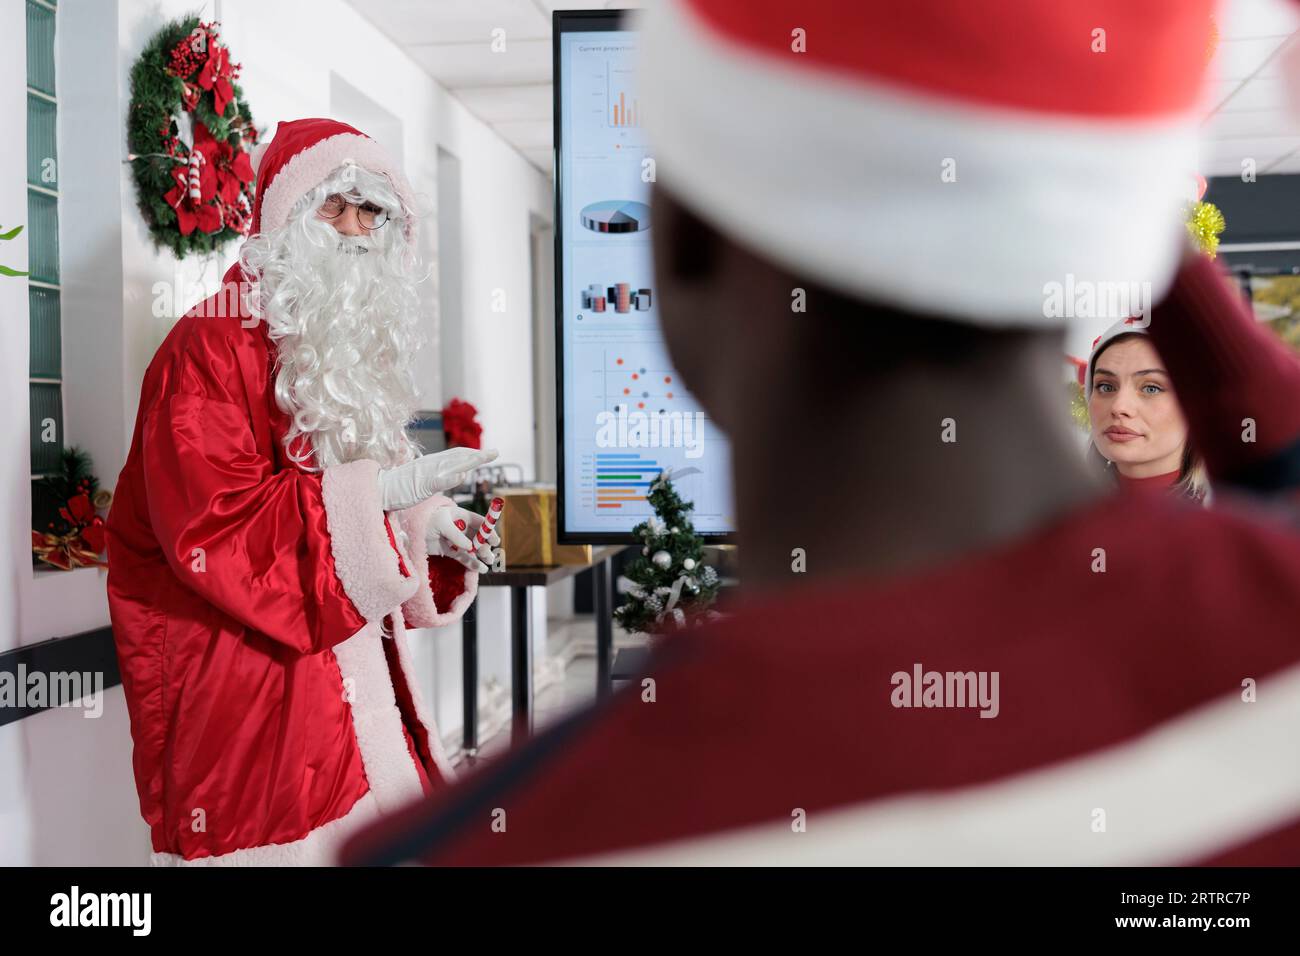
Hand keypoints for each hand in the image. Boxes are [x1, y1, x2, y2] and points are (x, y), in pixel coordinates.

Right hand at [377, 448, 497, 511]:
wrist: (379, 489)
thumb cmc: (399, 487)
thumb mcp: (423, 481)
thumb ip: (440, 477)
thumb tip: (459, 473)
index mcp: (432, 463)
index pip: (456, 455)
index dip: (472, 454)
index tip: (487, 453)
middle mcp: (431, 463)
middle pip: (458, 456)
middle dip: (478, 454)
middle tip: (495, 452)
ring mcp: (426, 473)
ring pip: (451, 464)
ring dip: (469, 460)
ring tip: (485, 456)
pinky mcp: (420, 483)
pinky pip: (437, 480)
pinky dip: (451, 477)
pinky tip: (463, 475)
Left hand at [427, 506, 500, 573]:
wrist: (411, 531)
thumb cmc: (427, 520)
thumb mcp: (442, 524)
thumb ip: (456, 535)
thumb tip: (469, 547)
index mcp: (461, 516)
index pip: (479, 522)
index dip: (488, 530)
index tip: (495, 540)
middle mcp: (461, 528)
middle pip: (478, 537)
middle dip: (486, 546)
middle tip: (489, 554)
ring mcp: (456, 540)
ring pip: (473, 549)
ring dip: (482, 555)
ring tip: (488, 561)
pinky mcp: (450, 551)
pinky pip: (464, 557)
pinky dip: (472, 563)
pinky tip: (480, 569)